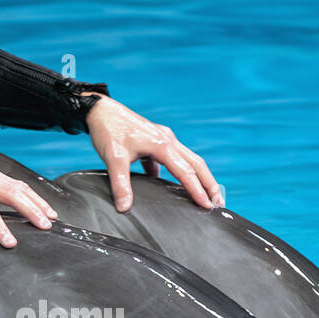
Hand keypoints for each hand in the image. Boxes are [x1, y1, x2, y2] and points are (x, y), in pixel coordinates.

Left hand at [84, 96, 223, 211]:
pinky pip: (172, 159)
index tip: (207, 206)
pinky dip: (178, 172)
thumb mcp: (113, 159)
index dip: (197, 190)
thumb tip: (124, 208)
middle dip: (209, 184)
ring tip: (205, 195)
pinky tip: (172, 187)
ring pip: (187, 160)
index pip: (186, 171)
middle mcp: (168, 140)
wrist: (100, 110)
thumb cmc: (108, 130)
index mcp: (162, 144)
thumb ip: (120, 184)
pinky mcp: (155, 141)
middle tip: (218, 203)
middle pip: (196, 164)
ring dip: (197, 177)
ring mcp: (163, 139)